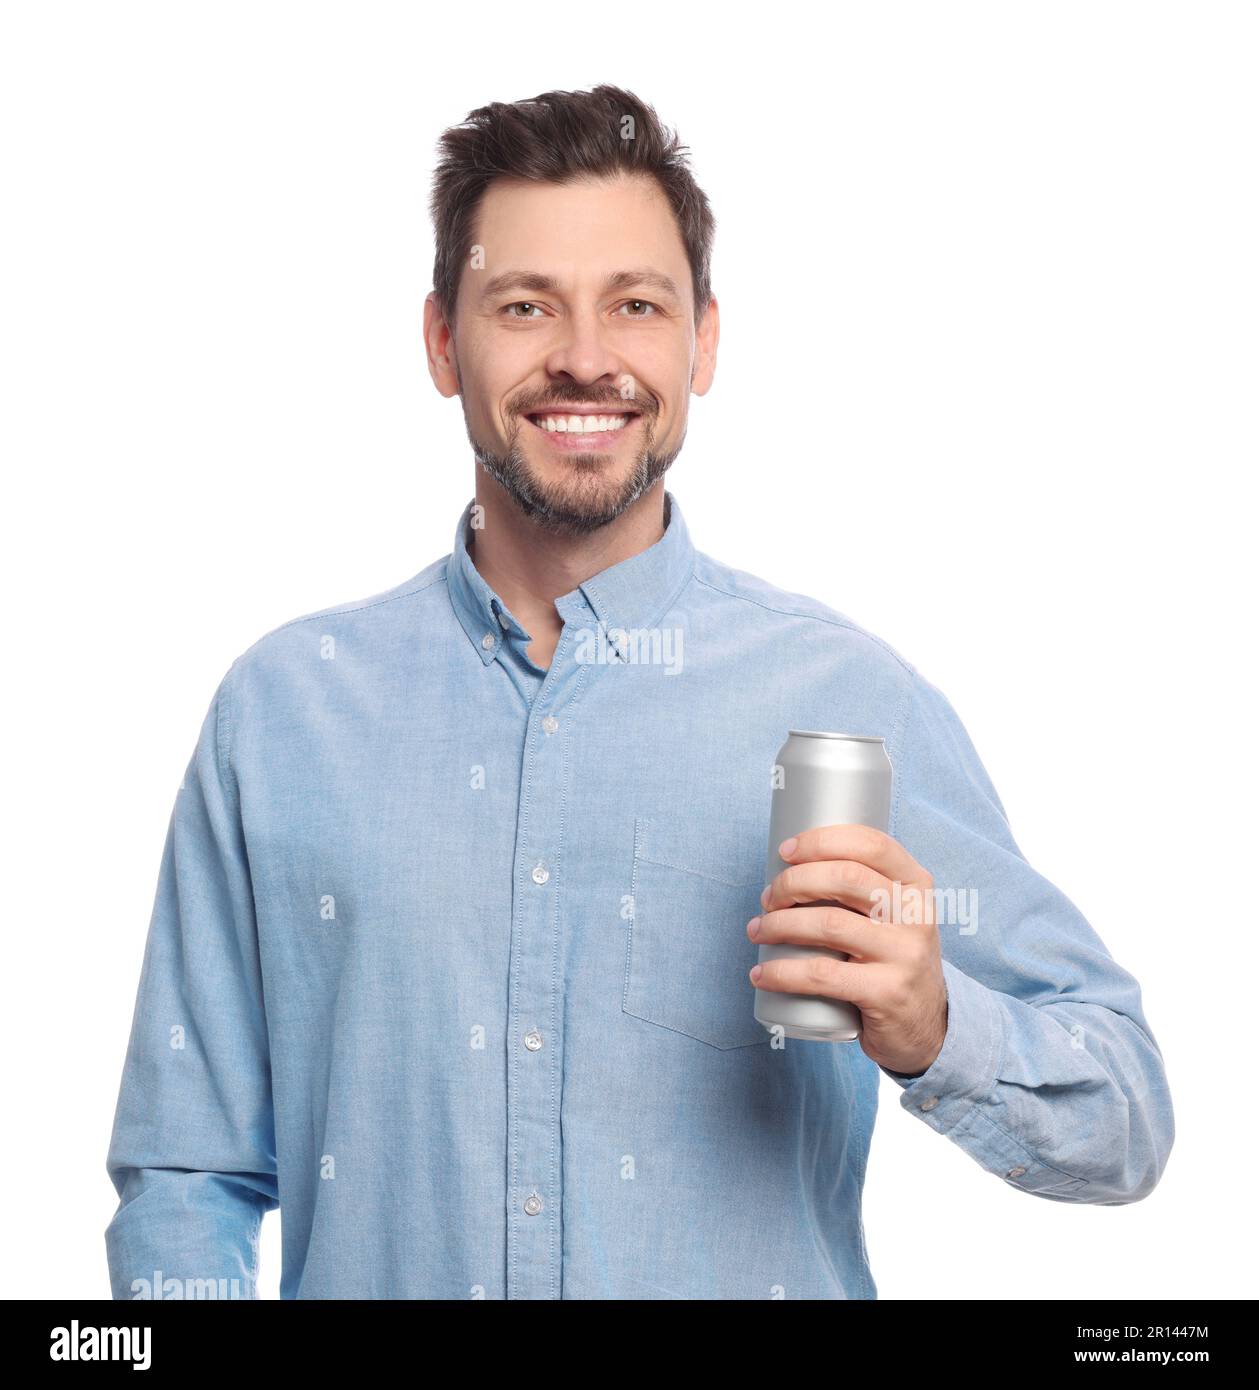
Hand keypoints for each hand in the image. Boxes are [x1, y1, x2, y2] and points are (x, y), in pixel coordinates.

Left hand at [748, 824, 947, 1074]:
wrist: (925, 1025)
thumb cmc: (891, 958)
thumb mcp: (894, 915)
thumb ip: (863, 886)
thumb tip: (790, 864)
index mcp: (916, 885)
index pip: (871, 845)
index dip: (821, 841)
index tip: (785, 851)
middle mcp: (916, 915)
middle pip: (845, 879)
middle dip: (792, 882)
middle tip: (767, 898)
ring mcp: (905, 954)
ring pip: (829, 924)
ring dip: (779, 924)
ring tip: (757, 931)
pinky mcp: (887, 993)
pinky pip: (823, 975)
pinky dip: (783, 972)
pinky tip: (762, 973)